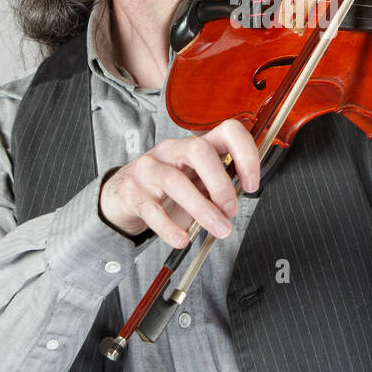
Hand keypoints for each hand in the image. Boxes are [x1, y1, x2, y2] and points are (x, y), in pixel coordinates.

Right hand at [98, 119, 261, 248]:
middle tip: (230, 209)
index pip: (226, 131)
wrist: (121, 196)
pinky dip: (170, 228)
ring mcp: (149, 169)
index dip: (245, 154)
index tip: (251, 184)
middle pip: (199, 150)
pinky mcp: (132, 193)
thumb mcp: (195, 181)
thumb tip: (241, 197)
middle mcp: (171, 151)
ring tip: (219, 229)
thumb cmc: (165, 189)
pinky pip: (152, 210)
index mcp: (194, 145)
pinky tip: (182, 240)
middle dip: (220, 183)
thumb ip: (217, 185)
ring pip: (176, 181)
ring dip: (203, 209)